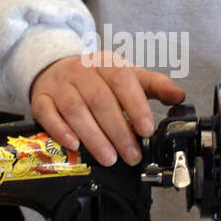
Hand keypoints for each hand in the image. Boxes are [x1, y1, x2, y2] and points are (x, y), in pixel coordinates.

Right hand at [30, 52, 185, 165]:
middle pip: (100, 100)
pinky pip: (47, 114)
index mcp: (106, 63)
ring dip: (94, 137)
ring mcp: (60, 86)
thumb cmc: (97, 78)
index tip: (146, 129)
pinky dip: (60, 131)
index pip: (122, 80)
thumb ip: (154, 86)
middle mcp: (81, 71)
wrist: (57, 69)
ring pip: (75, 110)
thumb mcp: (128, 75)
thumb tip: (179, 96)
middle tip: (131, 154)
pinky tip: (74, 146)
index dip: (135, 105)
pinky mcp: (41, 99)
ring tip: (109, 158)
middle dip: (118, 131)